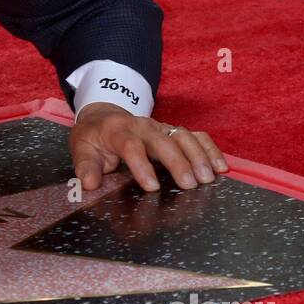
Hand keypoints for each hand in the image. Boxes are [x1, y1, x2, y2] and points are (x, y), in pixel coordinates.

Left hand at [70, 103, 227, 192]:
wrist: (104, 115)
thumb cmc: (94, 137)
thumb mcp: (82, 148)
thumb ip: (86, 166)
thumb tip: (89, 184)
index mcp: (118, 131)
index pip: (131, 147)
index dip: (142, 166)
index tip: (152, 187)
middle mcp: (143, 126)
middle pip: (163, 141)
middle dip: (178, 162)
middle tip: (190, 184)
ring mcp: (161, 127)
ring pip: (184, 137)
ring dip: (198, 156)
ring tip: (208, 178)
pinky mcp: (174, 131)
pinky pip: (197, 137)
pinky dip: (210, 150)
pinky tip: (221, 167)